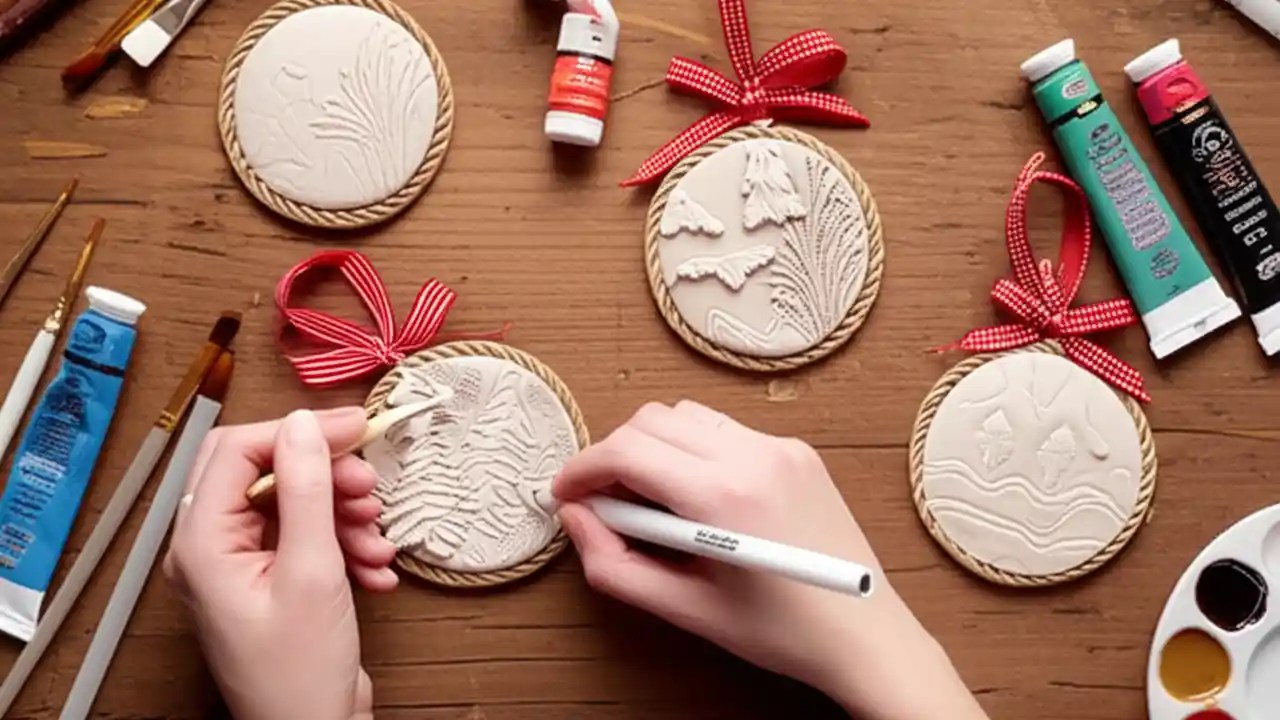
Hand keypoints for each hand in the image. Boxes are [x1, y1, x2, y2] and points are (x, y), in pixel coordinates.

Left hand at [164, 408, 399, 719]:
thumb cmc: (297, 676)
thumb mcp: (312, 572)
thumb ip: (306, 491)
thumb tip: (302, 426)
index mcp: (202, 543)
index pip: (237, 449)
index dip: (298, 431)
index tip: (352, 428)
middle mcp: (213, 549)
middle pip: (268, 474)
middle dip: (326, 476)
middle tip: (369, 487)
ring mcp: (242, 567)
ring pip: (294, 505)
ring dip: (344, 515)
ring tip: (377, 541)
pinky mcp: (271, 582)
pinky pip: (307, 538)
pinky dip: (345, 544)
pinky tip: (374, 570)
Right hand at [553, 401, 986, 719]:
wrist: (866, 634)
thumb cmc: (779, 633)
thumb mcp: (685, 610)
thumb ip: (615, 564)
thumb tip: (575, 517)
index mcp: (724, 497)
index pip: (627, 450)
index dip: (582, 468)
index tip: (564, 494)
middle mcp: (754, 456)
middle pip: (651, 420)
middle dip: (614, 454)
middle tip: (605, 502)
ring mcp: (781, 448)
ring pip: (686, 415)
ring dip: (654, 447)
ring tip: (651, 501)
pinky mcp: (798, 452)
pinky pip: (725, 430)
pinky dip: (695, 451)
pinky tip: (698, 498)